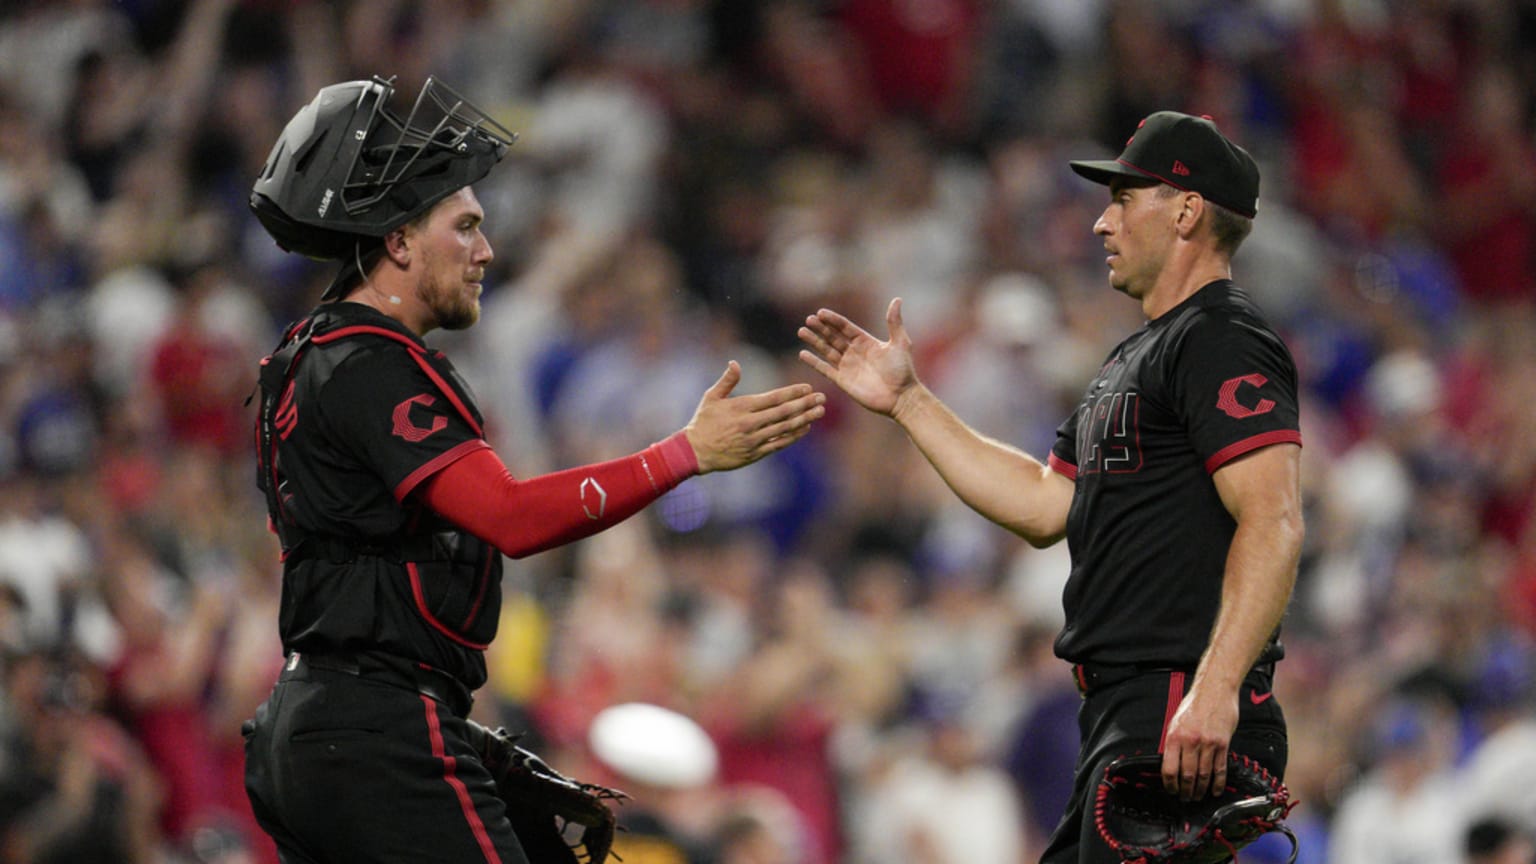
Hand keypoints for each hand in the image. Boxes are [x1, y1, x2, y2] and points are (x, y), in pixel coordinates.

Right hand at [685, 361, 824, 473]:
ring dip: (804, 419)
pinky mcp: (755, 453)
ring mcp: (754, 440)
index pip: (773, 398)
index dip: (792, 392)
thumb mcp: (711, 397)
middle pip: (784, 412)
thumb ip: (727, 380)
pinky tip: (805, 428)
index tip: (808, 387)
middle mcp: (750, 423)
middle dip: (805, 404)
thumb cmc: (703, 422)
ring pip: (784, 428)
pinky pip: (778, 444)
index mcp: (742, 407)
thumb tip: (735, 363)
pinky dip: (793, 436)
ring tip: (819, 412)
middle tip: (822, 398)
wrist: (694, 452)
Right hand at [798, 298, 916, 416]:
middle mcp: (854, 352)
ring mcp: (847, 367)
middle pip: (833, 337)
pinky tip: (803, 354)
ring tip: (801, 331)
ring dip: (814, 341)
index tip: (820, 312)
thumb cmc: (903, 370)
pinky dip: (814, 362)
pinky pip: (825, 369)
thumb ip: (894, 322)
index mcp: (865, 342)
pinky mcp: (843, 381)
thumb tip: (897, 299)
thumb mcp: (900, 343)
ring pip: (826, 350)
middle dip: (820, 328)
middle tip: (808, 320)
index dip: (833, 320)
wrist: (901, 397)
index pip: (845, 327)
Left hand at [1160, 683, 1239, 800]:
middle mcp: (1190, 741)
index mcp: (1174, 737)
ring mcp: (1208, 743)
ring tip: (1198, 796)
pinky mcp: (1222, 744)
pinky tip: (1216, 789)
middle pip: (1187, 776)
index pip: (1169, 769)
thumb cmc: (1194, 704)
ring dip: (1200, 790)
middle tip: (1186, 799)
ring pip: (1203, 775)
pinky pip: (1220, 769)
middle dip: (1185, 791)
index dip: (1170, 784)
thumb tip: (1171, 763)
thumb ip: (1173, 743)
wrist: (1215, 690)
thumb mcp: (1176, 722)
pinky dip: (1218, 782)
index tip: (1171, 790)